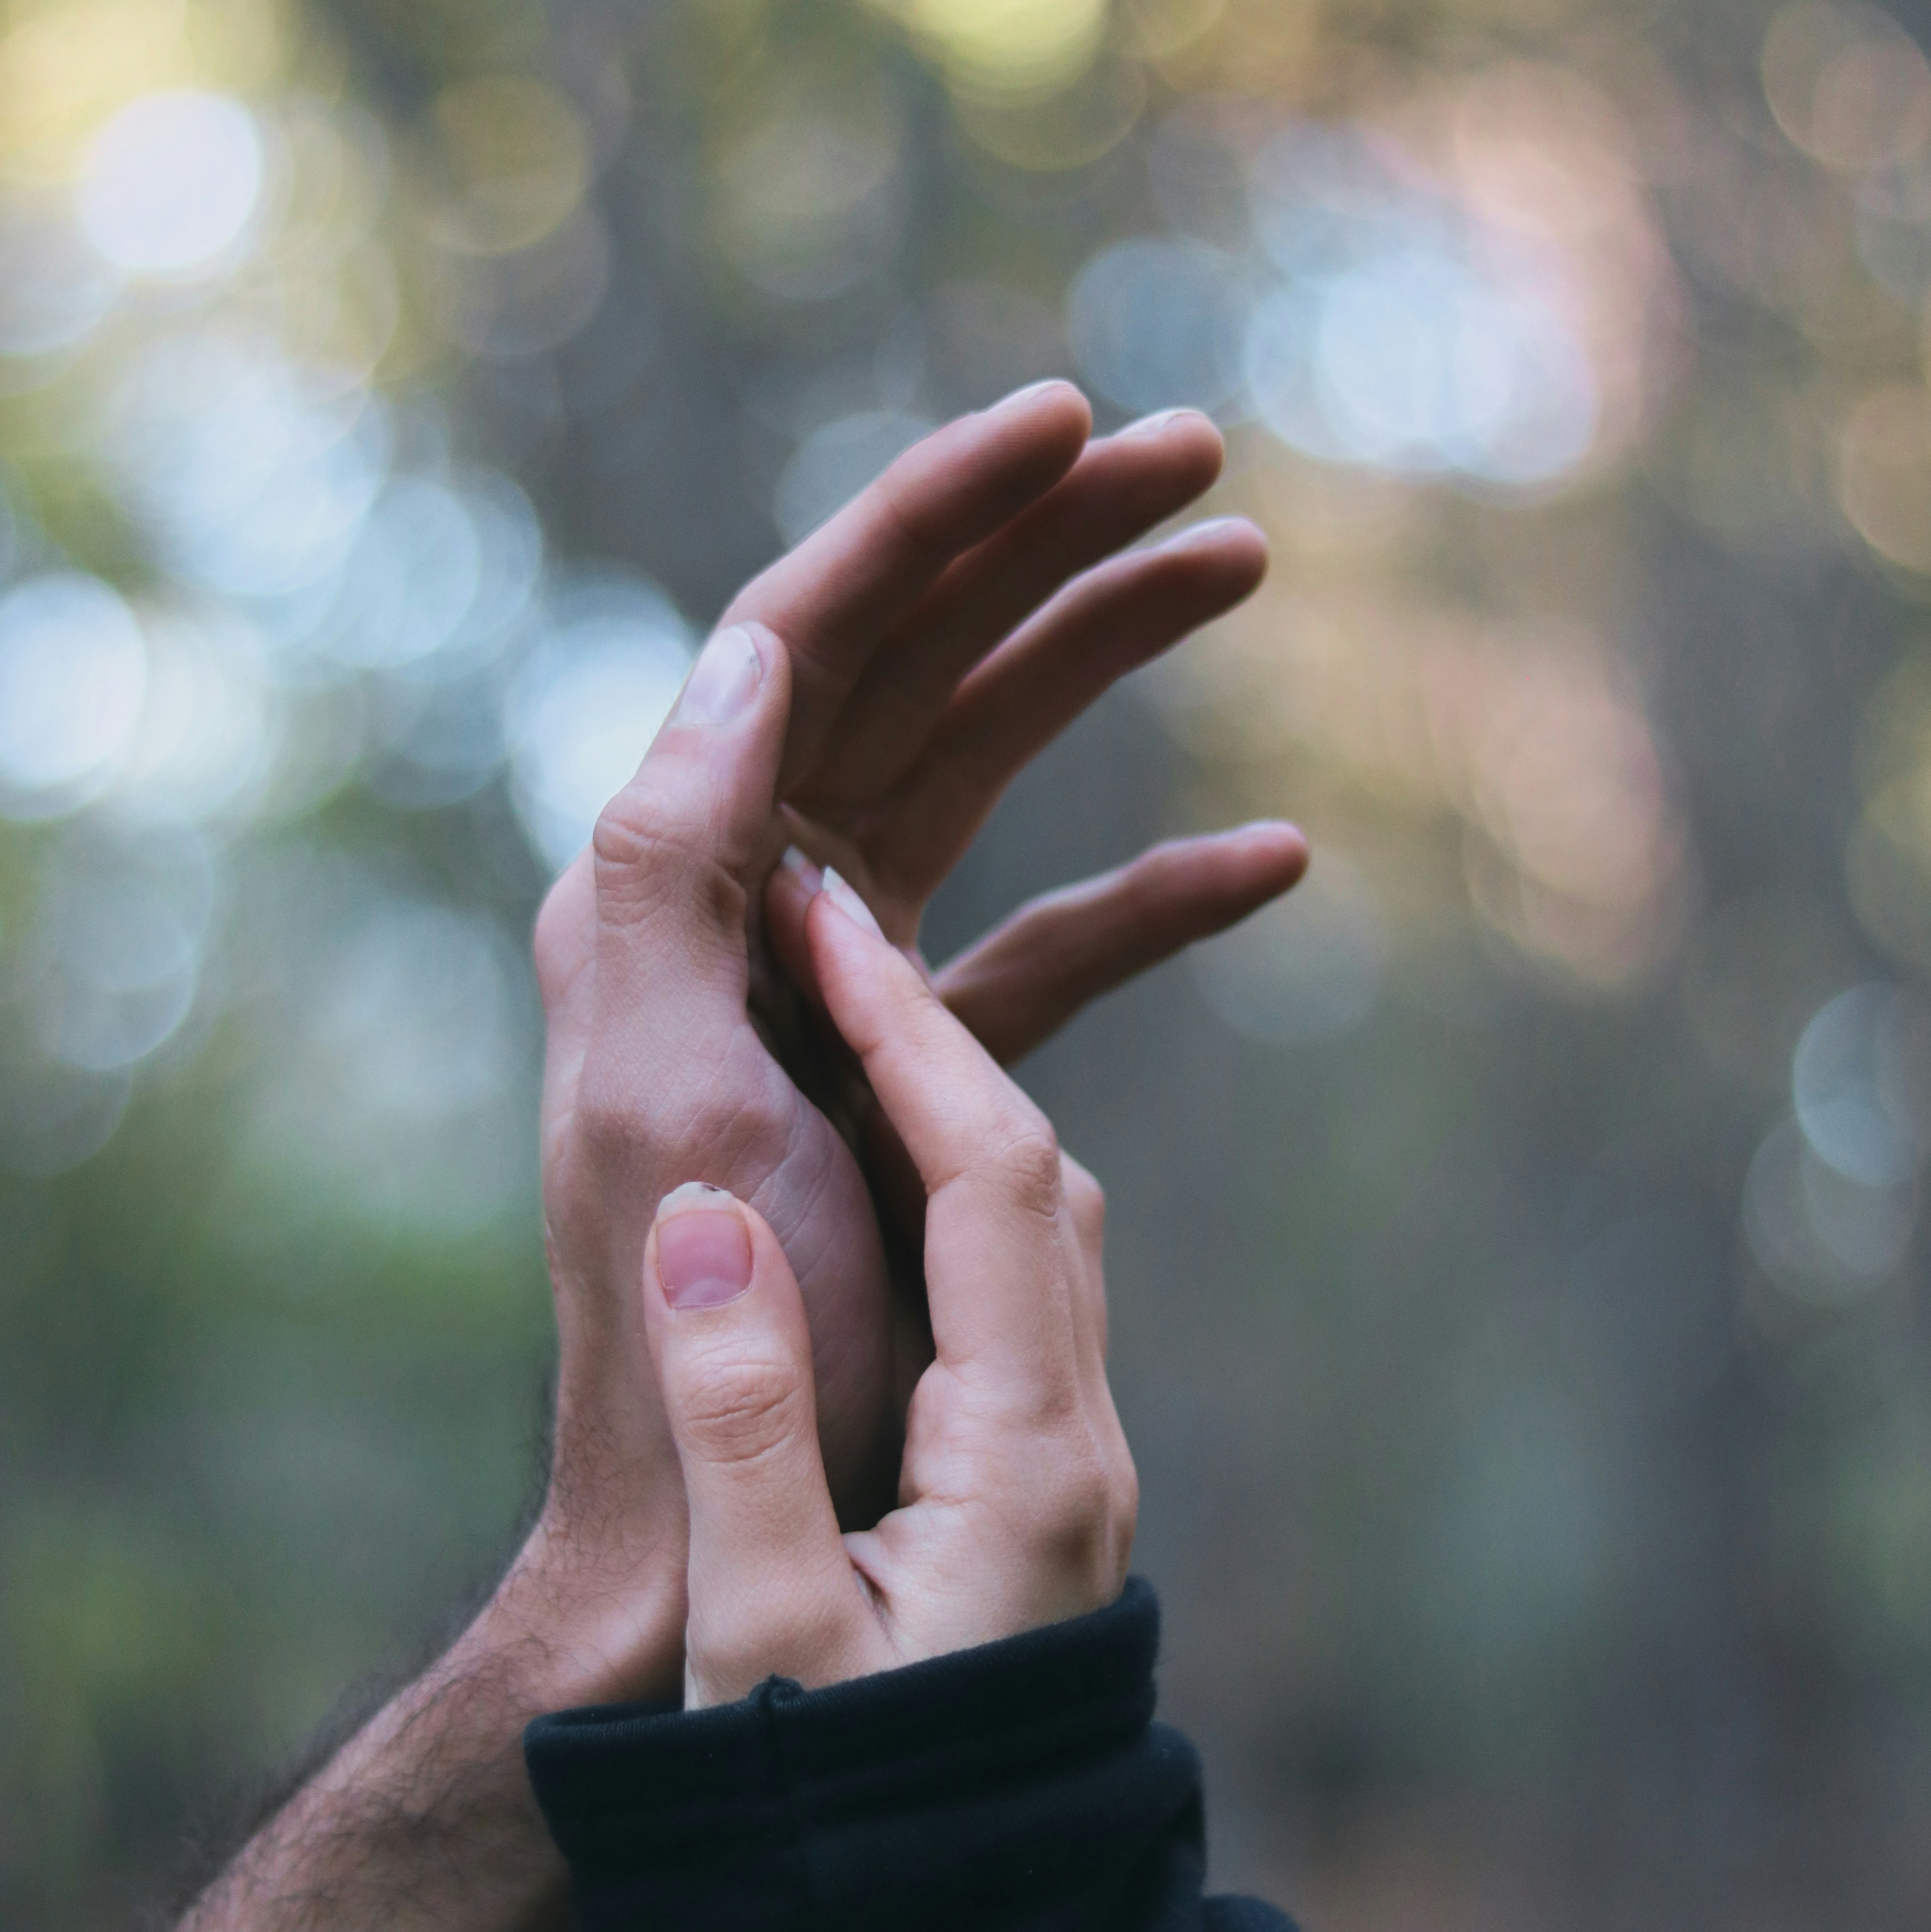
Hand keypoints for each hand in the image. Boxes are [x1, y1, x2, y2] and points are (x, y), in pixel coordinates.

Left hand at [514, 385, 1297, 1701]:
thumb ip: (674, 863)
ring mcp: (844, 975)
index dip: (933, 514)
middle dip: (1044, 551)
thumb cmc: (689, 1323)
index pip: (805, 633)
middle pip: (912, 667)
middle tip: (1197, 457)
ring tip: (1235, 562)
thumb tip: (747, 648)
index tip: (1069, 420)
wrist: (718, 1511)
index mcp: (672, 876)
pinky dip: (1153, 899)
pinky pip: (1051, 948)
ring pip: (986, 770)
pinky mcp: (923, 1069)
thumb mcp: (658, 1084)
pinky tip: (1272, 862)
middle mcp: (751, 896)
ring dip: (1101, 664)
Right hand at [644, 866, 1131, 1706]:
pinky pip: (1014, 1299)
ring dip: (950, 1114)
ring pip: (1038, 1238)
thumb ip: (740, 1425)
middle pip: (1035, 1184)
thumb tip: (713, 1223)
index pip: (991, 1181)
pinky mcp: (1039, 1504)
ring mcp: (1070, 1477)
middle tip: (816, 928)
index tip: (822, 917)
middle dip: (931, 1041)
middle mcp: (1079, 1449)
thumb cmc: (835, 1839)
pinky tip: (868, 1184)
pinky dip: (951, 1203)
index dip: (908, 1037)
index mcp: (1029, 1463)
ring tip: (835, 1025)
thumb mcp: (761, 1642)